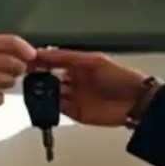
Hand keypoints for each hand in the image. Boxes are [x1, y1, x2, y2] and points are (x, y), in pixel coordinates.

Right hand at [32, 49, 150, 126]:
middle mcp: (75, 81)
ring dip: (44, 93)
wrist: (137, 102)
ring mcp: (75, 98)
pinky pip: (59, 110)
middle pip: (51, 79)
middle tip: (27, 77)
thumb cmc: (121, 77)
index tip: (28, 60)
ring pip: (53, 95)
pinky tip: (44, 103)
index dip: (42, 61)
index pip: (55, 61)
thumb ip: (68, 57)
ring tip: (34, 91)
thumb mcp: (94, 61)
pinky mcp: (77, 114)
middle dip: (40, 78)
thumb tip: (46, 51)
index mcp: (79, 65)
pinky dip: (51, 107)